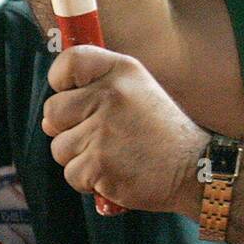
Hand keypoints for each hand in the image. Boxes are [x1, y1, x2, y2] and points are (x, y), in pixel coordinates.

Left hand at [43, 45, 209, 215]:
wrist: (196, 169)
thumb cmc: (162, 134)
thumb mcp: (138, 93)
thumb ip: (95, 94)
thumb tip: (47, 120)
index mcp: (121, 70)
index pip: (70, 61)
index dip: (61, 80)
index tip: (73, 93)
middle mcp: (110, 94)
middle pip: (53, 110)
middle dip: (68, 129)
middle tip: (101, 137)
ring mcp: (103, 129)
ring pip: (60, 147)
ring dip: (80, 158)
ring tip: (114, 156)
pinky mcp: (99, 163)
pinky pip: (72, 174)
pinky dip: (89, 182)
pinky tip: (116, 174)